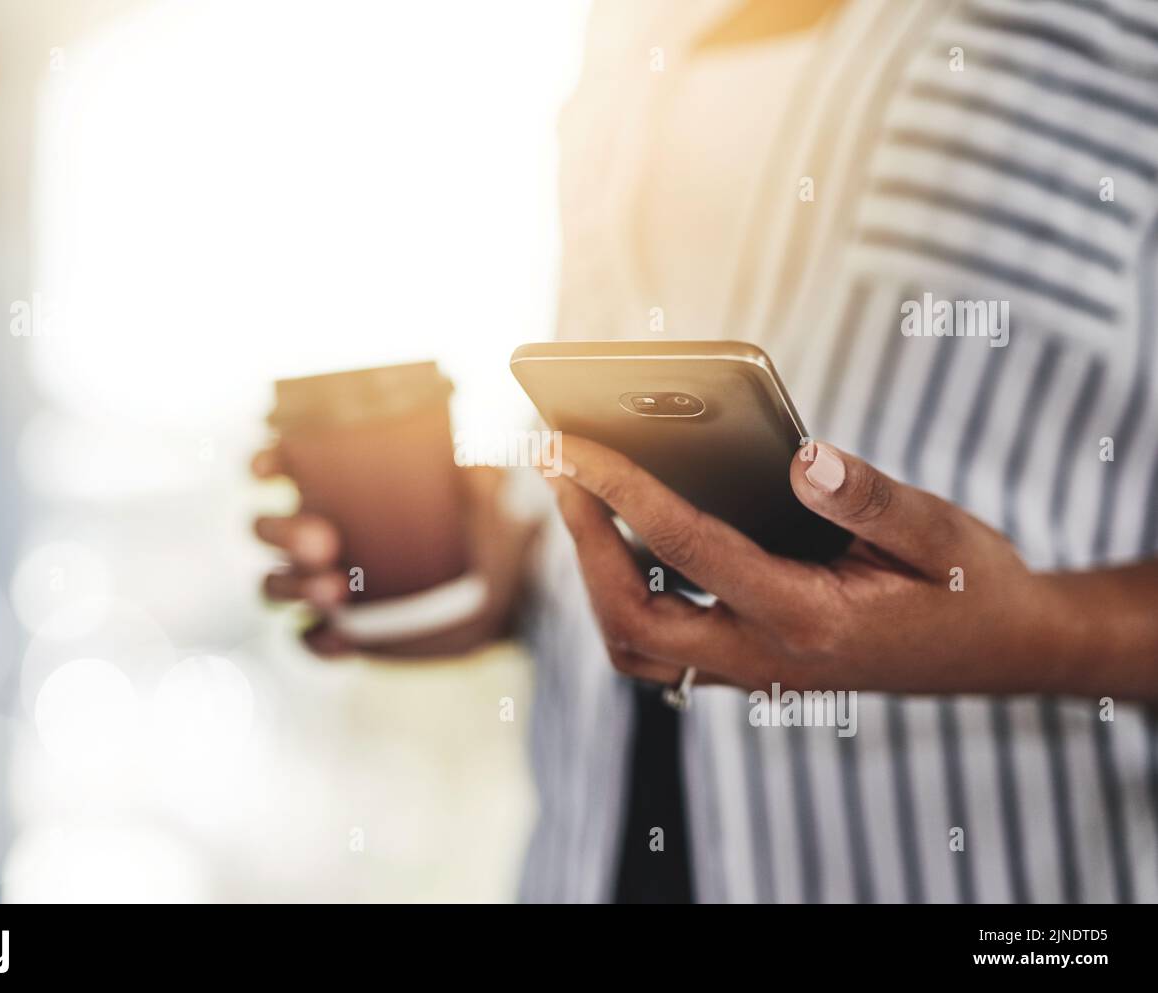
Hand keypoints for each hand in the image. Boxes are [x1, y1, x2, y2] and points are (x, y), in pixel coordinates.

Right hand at [252, 449, 538, 658]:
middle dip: (283, 534)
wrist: (508, 600)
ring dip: (294, 586)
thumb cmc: (490, 534)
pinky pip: (308, 640)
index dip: (264, 462)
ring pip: (276, 584)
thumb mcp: (491, 507)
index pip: (282, 465)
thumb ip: (483, 488)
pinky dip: (316, 642)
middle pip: (267, 529)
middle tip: (324, 544)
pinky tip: (343, 641)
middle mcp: (322, 535)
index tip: (267, 469)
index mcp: (342, 490)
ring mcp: (326, 586)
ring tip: (336, 592)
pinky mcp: (342, 633)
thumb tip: (474, 468)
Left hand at [548, 435, 1087, 695]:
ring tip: (580, 497)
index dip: (618, 487)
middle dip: (582, 538)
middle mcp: (766, 657)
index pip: (685, 546)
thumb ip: (870, 497)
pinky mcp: (751, 667)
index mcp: (806, 617)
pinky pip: (661, 648)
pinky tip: (626, 540)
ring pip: (636, 647)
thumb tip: (799, 457)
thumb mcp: (941, 531)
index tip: (569, 440)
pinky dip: (626, 596)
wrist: (1003, 652)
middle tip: (555, 464)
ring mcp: (753, 672)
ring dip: (595, 576)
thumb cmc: (972, 584)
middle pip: (632, 617)